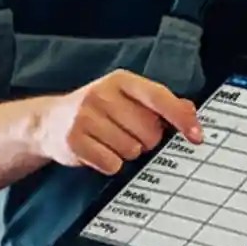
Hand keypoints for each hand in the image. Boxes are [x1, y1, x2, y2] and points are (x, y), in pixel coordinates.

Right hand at [38, 69, 202, 174]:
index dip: (181, 118)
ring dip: (126, 153)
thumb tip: (190, 111)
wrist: (48, 122)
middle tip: (127, 133)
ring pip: (132, 151)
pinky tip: (97, 151)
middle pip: (149, 132)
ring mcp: (85, 117)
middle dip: (145, 140)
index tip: (197, 136)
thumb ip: (158, 103)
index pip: (159, 97)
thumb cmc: (98, 110)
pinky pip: (112, 165)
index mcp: (120, 80)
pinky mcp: (74, 141)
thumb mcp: (125, 97)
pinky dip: (110, 164)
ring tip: (109, 141)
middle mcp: (102, 94)